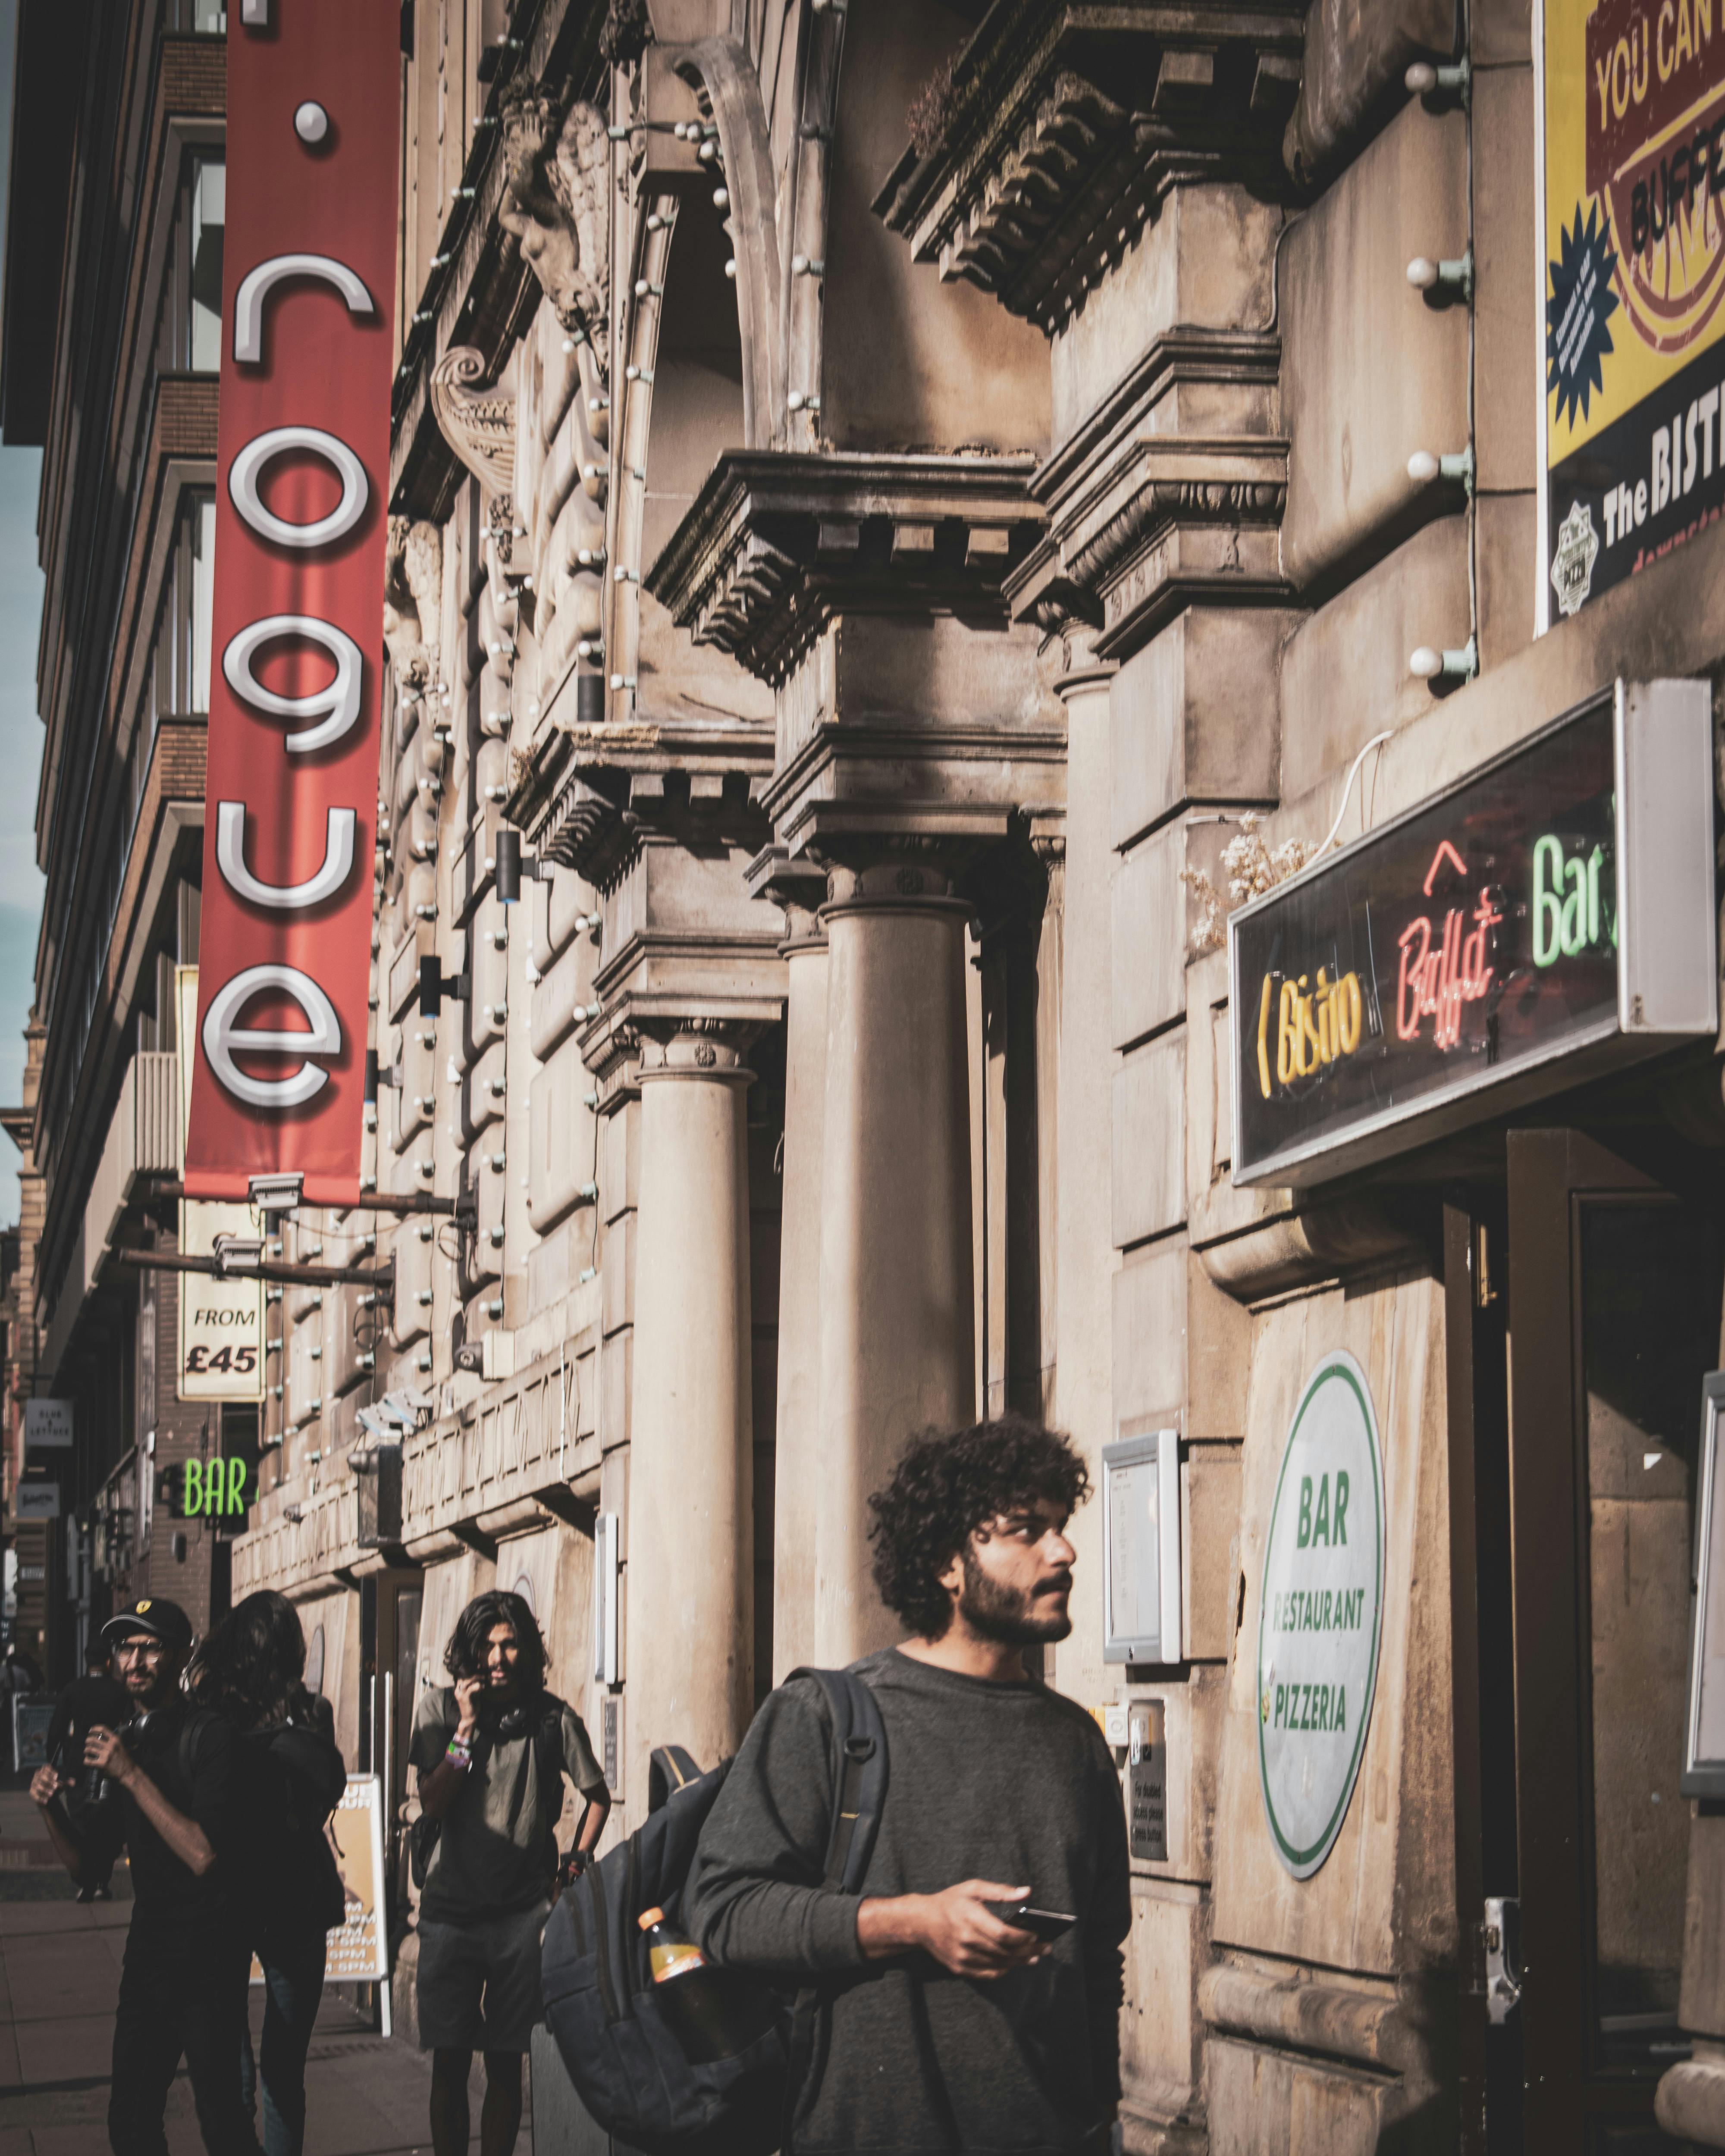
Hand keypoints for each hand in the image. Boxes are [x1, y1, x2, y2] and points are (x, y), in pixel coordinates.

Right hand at [29, 1765, 65, 1807]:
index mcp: (45, 1771)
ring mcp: (34, 1784)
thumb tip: (72, 1782)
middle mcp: (38, 1776)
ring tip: (52, 1794)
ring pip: (38, 1786)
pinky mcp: (32, 1793)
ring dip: (45, 1790)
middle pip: (41, 1776)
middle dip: (48, 1781)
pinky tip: (46, 1801)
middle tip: (55, 1786)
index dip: (50, 1770)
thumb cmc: (56, 1787)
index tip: (56, 1776)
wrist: (49, 1797)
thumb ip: (67, 1782)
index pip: (46, 1767)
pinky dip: (40, 1798)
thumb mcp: (62, 1784)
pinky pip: (35, 1794)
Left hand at [83, 1727, 130, 1782]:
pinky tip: (88, 1760)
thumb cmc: (124, 1758)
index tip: (90, 1731)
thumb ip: (113, 1740)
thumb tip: (103, 1734)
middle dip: (87, 1741)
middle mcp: (111, 1745)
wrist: (128, 1770)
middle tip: (87, 1743)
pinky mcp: (103, 1763)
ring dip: (86, 1750)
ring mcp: (106, 1754)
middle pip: (93, 1739)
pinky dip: (86, 1760)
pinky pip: (88, 1760)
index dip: (94, 1729)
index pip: (102, 1729)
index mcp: (116, 1739)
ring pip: (89, 1749)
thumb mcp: (121, 1745)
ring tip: (87, 1752)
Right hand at [453, 1676, 482, 1738]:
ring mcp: (460, 1694)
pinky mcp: (464, 1698)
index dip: (469, 1670)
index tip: (478, 1666)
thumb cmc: (472, 1705)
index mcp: (458, 1688)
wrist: (469, 1718)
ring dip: (477, 1678)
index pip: (461, 1675)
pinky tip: (482, 1687)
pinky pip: (471, 1688)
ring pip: (467, 1680)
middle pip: (464, 1676)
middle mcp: (457, 1690)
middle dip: (474, 1673)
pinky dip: (478, 1686)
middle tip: (483, 1673)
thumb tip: (481, 1676)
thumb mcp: (473, 1693)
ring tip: (483, 1678)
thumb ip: (475, 1685)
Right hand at [860, 1879, 1043, 1979]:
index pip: (1003, 1934)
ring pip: (999, 1965)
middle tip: (1045, 1947)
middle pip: (1004, 1952)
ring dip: (1020, 1962)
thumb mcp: (972, 1888)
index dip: (1023, 1937)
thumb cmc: (949, 1902)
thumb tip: (1026, 1892)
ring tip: (1035, 1955)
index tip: (1038, 1934)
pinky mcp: (960, 1968)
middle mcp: (965, 1940)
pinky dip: (1004, 1969)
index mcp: (969, 1917)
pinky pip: (988, 1974)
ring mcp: (962, 1957)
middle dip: (1029, 1950)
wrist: (920, 1922)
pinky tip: (1014, 1962)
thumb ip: (1000, 1891)